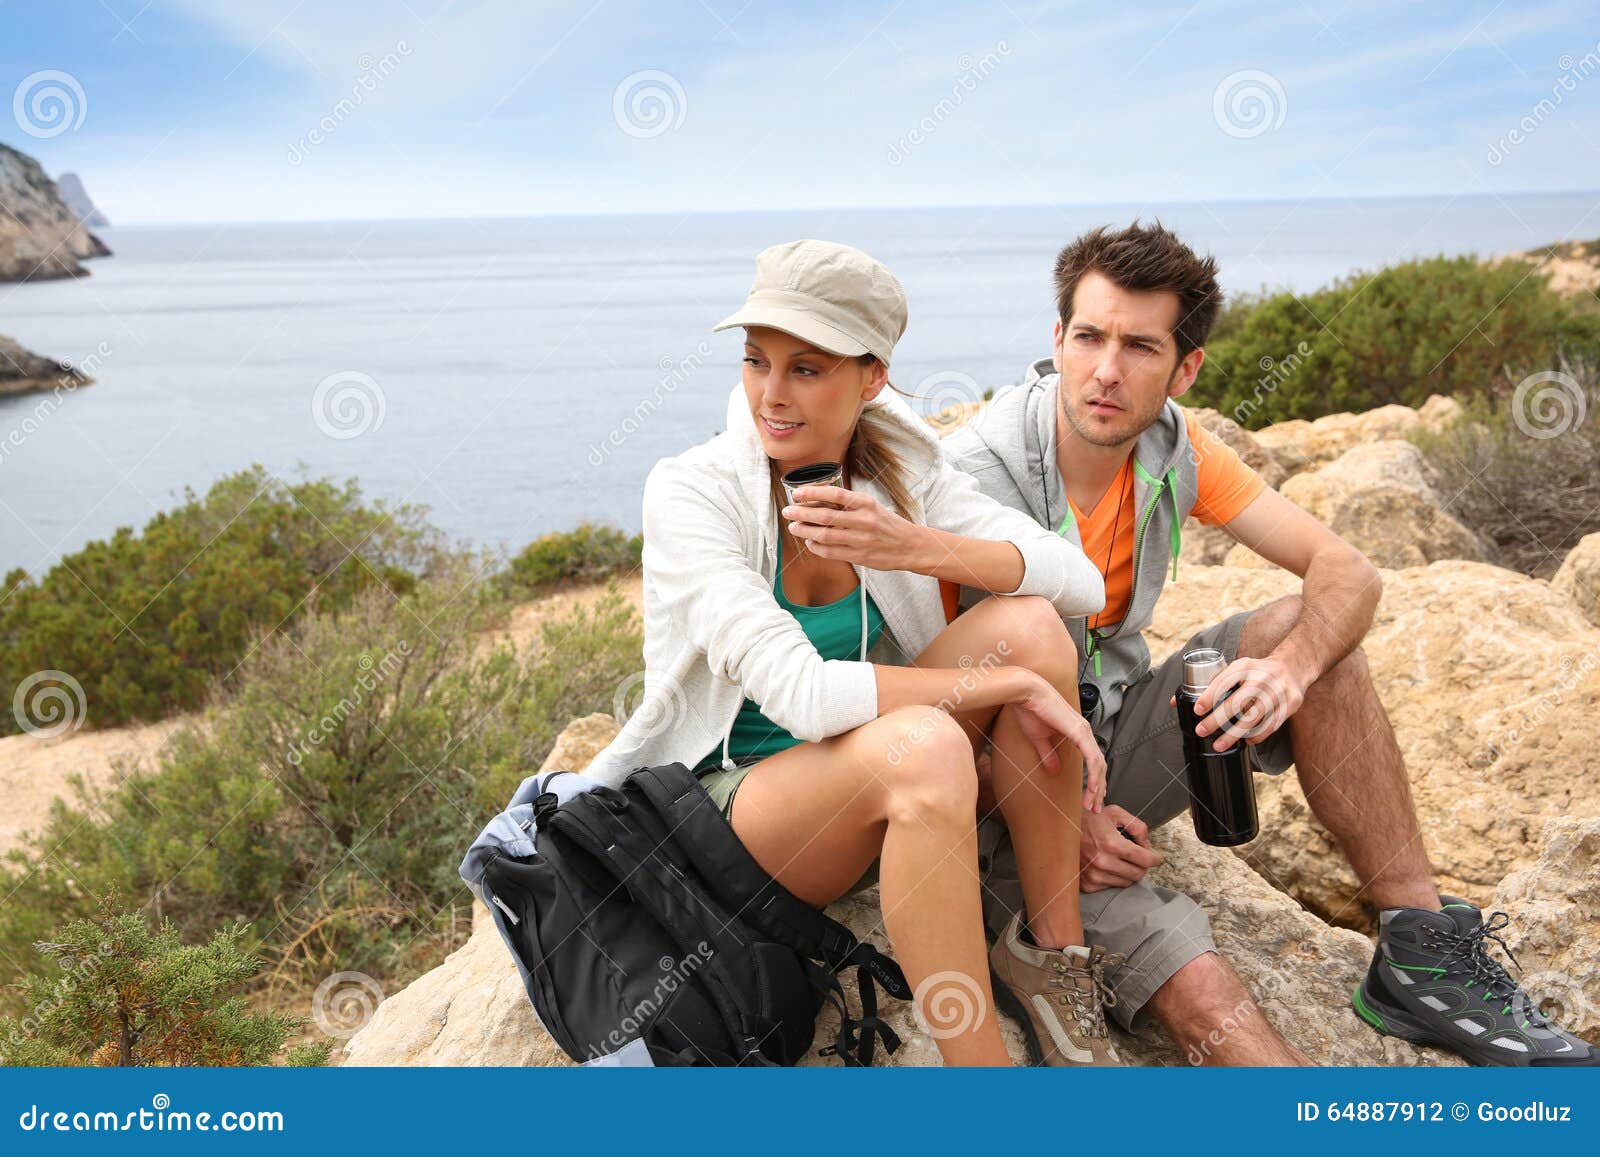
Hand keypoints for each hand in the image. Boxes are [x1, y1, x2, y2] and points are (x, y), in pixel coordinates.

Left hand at [783, 485, 928, 569]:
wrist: (910, 546)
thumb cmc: (888, 524)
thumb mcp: (872, 506)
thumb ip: (849, 504)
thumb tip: (819, 498)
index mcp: (867, 504)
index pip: (836, 495)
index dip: (813, 493)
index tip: (797, 493)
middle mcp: (864, 521)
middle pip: (826, 516)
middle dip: (802, 513)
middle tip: (788, 511)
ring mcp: (861, 540)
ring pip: (825, 536)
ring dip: (805, 531)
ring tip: (794, 527)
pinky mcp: (860, 557)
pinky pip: (832, 552)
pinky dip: (817, 547)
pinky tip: (810, 542)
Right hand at [1009, 673, 1106, 811]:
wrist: (1025, 693)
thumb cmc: (1029, 711)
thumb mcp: (1038, 739)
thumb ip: (1048, 754)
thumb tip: (1054, 770)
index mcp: (1077, 732)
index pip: (1092, 760)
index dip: (1094, 780)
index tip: (1091, 797)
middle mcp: (1084, 732)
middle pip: (1099, 765)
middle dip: (1098, 788)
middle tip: (1094, 807)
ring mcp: (1084, 731)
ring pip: (1099, 764)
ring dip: (1098, 786)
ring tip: (1093, 804)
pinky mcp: (1079, 732)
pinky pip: (1092, 758)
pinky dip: (1094, 776)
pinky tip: (1093, 789)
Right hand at [1080, 805, 1163, 890]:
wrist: (1058, 829)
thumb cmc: (1087, 819)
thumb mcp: (1115, 813)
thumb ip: (1138, 827)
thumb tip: (1147, 845)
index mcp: (1111, 843)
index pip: (1145, 860)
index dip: (1155, 859)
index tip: (1157, 858)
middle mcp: (1102, 862)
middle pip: (1138, 874)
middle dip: (1143, 866)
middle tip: (1139, 857)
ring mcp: (1093, 875)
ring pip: (1125, 882)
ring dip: (1128, 872)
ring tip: (1120, 859)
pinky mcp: (1086, 884)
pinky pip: (1110, 886)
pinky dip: (1113, 877)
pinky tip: (1107, 865)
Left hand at [1166, 655, 1304, 752]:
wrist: (1293, 667)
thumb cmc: (1255, 671)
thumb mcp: (1235, 669)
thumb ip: (1209, 684)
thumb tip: (1173, 702)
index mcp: (1245, 667)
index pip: (1224, 680)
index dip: (1210, 696)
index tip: (1197, 710)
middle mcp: (1261, 678)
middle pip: (1237, 702)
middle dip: (1217, 719)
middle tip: (1202, 731)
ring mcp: (1276, 692)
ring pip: (1253, 717)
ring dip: (1234, 733)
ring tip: (1219, 744)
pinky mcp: (1288, 705)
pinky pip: (1271, 725)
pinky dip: (1256, 735)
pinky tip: (1245, 741)